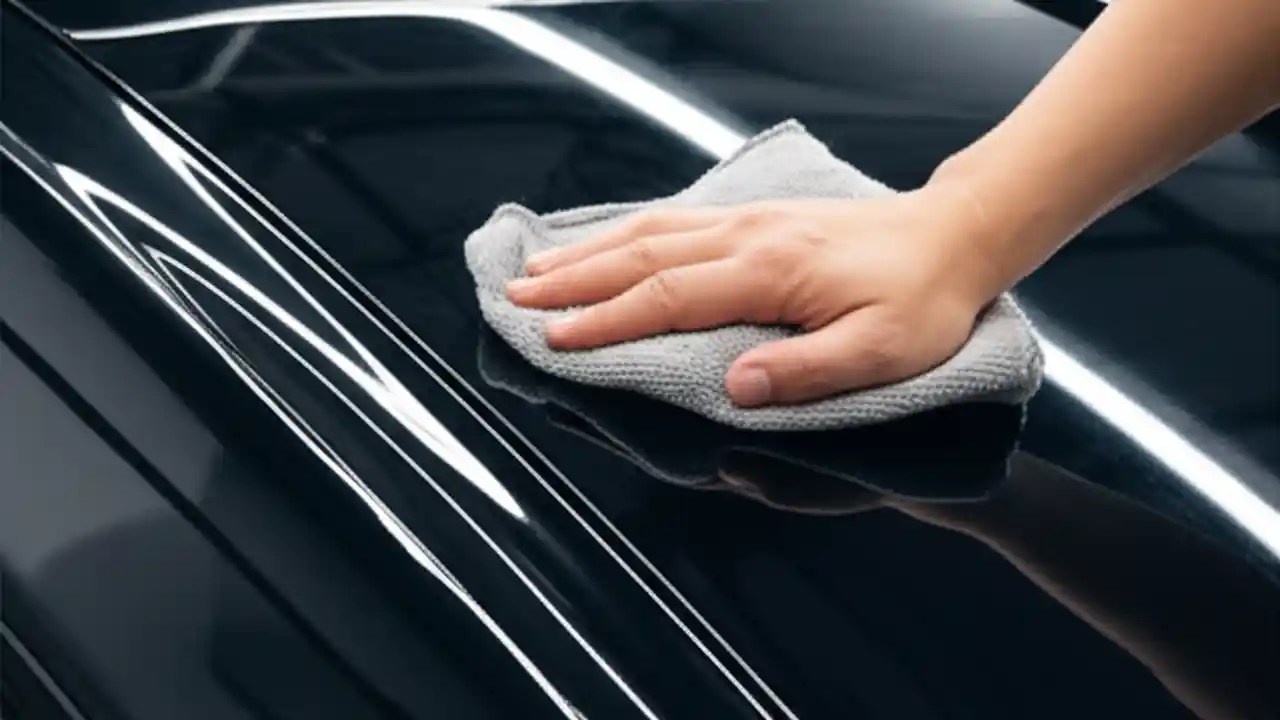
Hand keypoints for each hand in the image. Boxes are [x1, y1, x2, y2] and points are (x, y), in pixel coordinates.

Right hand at [506, 182, 1003, 407]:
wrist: (954, 235)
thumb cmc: (923, 299)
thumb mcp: (883, 350)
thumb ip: (808, 370)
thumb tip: (735, 386)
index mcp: (769, 271)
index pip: (667, 296)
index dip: (605, 320)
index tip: (554, 338)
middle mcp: (747, 237)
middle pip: (640, 254)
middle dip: (573, 279)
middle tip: (514, 297)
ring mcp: (748, 220)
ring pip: (649, 230)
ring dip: (588, 251)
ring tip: (535, 268)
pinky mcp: (755, 217)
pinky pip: (674, 219)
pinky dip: (625, 230)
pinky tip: (602, 242)